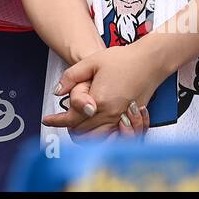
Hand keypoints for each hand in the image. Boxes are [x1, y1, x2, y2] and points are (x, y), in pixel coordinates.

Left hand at [44, 45, 163, 135]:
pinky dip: (102, 137)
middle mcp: (111, 114)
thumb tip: (57, 92)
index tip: (47, 120)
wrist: (150, 61)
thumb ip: (71, 77)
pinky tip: (96, 128)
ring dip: (85, 135)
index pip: (72, 119)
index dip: (57, 120)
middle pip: (83, 132)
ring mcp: (122, 119)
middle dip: (69, 127)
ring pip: (98, 139)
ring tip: (76, 124)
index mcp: (99, 101)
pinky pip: (113, 137)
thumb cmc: (123, 59)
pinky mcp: (131, 120)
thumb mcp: (91, 61)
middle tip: (61, 119)